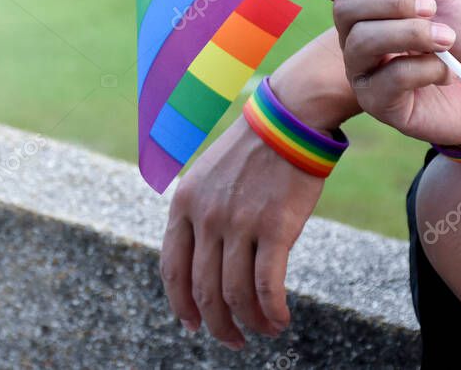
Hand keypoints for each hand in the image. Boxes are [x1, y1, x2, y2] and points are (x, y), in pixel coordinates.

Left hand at [160, 111, 324, 348]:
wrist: (289, 120)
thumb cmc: (253, 151)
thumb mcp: (208, 177)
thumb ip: (199, 215)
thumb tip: (201, 263)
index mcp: (184, 204)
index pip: (171, 269)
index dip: (181, 305)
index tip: (194, 325)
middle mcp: (206, 216)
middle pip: (203, 291)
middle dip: (217, 325)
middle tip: (232, 339)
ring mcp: (239, 223)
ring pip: (235, 294)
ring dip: (249, 323)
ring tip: (264, 331)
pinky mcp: (275, 227)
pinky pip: (268, 286)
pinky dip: (273, 312)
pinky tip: (281, 320)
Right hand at [304, 0, 460, 144]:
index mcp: (365, 4)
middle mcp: (354, 36)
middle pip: (344, 7)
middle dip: (392, 1)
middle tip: (430, 8)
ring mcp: (361, 71)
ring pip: (364, 41)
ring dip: (413, 34)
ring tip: (447, 40)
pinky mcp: (377, 103)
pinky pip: (390, 77)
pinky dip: (427, 68)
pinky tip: (445, 73)